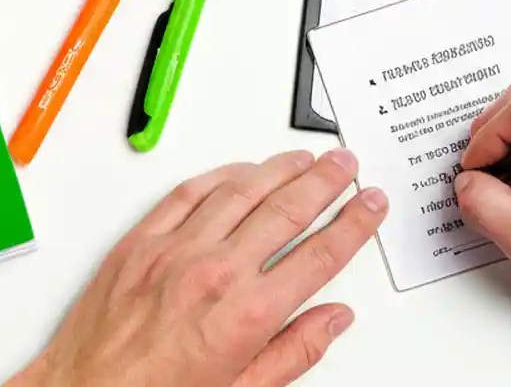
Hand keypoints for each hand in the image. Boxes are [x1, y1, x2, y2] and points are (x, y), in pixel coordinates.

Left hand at [9, 150, 387, 386]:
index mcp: (248, 314)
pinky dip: (220, 175)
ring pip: (240, 191)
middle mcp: (216, 272)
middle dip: (325, 181)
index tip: (370, 204)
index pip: (320, 254)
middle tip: (345, 163)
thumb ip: (294, 352)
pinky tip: (240, 170)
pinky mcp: (141, 241)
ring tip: (303, 157)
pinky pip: (187, 193)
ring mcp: (175, 250)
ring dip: (278, 169)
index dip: (354, 223)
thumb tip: (333, 319)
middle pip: (287, 210)